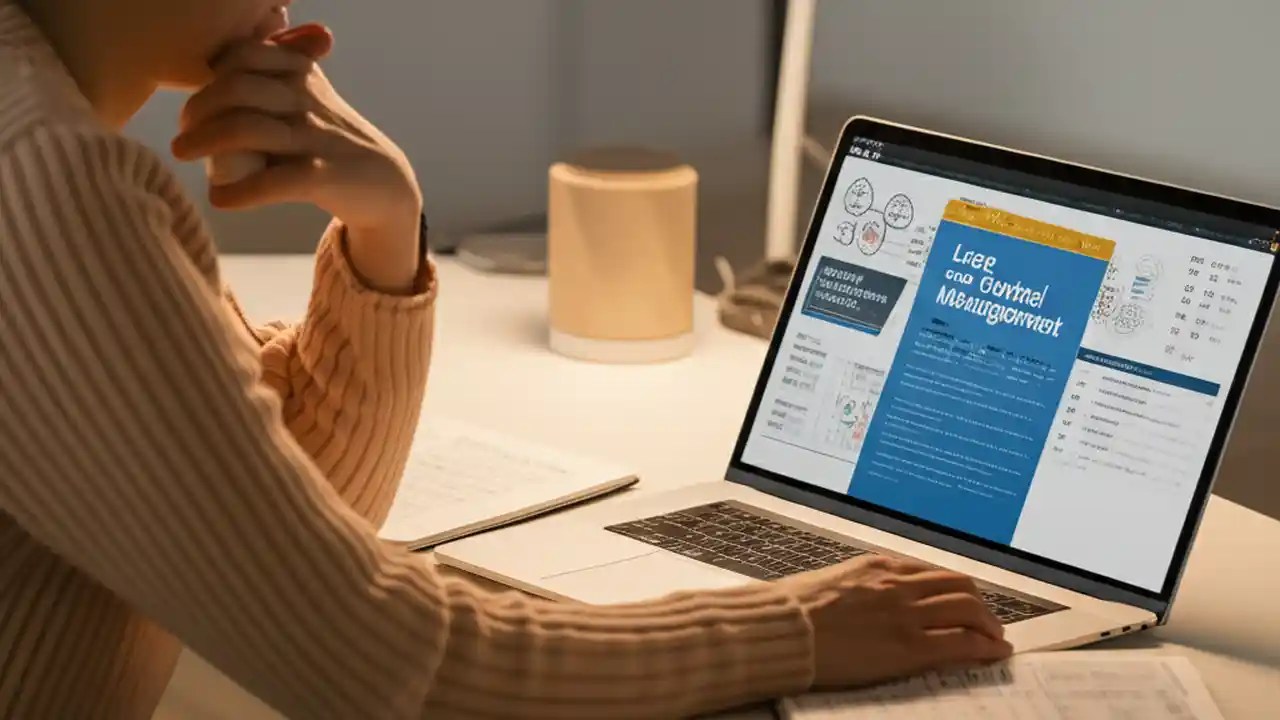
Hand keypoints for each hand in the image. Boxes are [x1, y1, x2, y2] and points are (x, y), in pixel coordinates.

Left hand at [172, 25, 422, 292]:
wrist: (386, 184)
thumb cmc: (330, 139)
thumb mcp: (308, 95)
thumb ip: (271, 72)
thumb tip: (216, 60)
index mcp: (301, 73)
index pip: (242, 56)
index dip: (210, 77)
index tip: (197, 102)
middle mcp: (307, 100)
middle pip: (236, 88)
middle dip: (198, 108)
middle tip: (183, 132)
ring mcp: (315, 138)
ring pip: (246, 129)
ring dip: (204, 142)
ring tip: (182, 154)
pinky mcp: (323, 177)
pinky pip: (273, 182)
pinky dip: (239, 192)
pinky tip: (218, 200)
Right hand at [784, 555, 1012, 688]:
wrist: (784, 629)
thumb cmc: (794, 610)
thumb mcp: (835, 581)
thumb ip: (864, 584)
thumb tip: (876, 596)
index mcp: (879, 565)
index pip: (933, 573)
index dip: (955, 589)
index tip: (964, 601)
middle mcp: (900, 584)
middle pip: (959, 586)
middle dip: (979, 604)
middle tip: (987, 622)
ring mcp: (907, 614)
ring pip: (968, 610)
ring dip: (988, 625)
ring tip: (994, 639)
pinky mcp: (910, 647)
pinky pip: (962, 642)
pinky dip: (985, 647)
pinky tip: (994, 653)